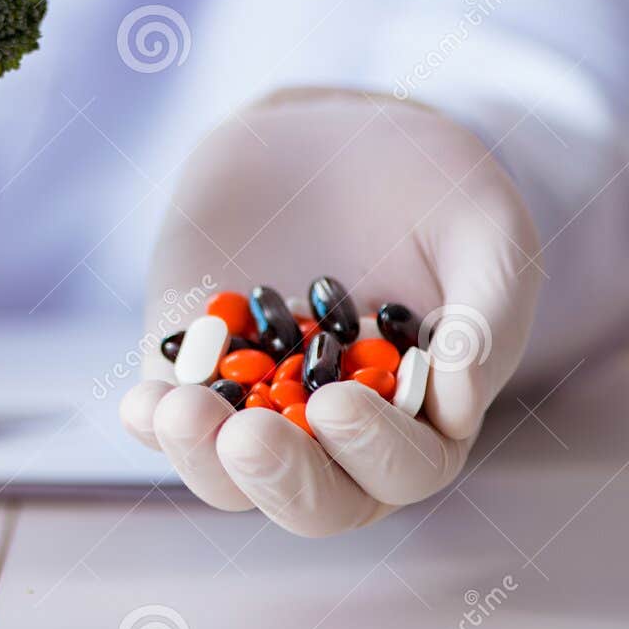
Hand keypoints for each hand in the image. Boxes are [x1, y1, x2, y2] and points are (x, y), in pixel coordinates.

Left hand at [120, 90, 541, 534]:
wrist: (335, 130)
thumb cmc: (432, 184)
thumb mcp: (484, 229)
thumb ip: (487, 315)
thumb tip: (458, 404)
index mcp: (424, 415)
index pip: (406, 466)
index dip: (374, 451)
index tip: (337, 403)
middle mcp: (338, 432)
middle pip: (315, 498)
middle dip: (281, 478)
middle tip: (251, 437)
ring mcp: (259, 404)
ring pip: (229, 475)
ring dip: (202, 459)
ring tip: (180, 413)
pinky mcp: (193, 369)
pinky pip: (167, 419)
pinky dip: (152, 422)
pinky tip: (142, 404)